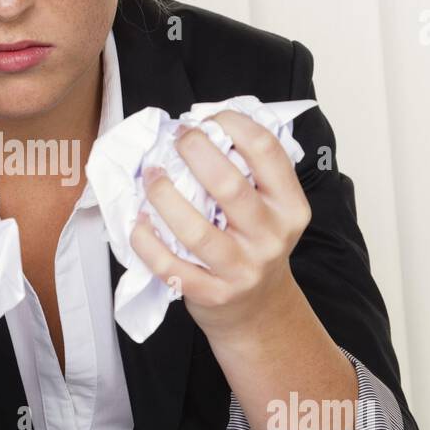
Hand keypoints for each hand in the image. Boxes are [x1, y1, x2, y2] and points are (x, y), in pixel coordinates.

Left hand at [130, 110, 311, 337]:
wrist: (258, 310)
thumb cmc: (254, 247)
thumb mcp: (270, 209)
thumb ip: (250, 174)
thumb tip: (202, 128)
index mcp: (289, 206)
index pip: (266, 151)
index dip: (233, 123)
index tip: (207, 118)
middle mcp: (271, 237)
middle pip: (229, 186)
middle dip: (195, 152)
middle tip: (176, 139)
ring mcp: (241, 269)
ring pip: (195, 229)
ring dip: (164, 196)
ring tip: (151, 177)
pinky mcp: (212, 294)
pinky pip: (170, 265)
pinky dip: (147, 241)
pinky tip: (139, 222)